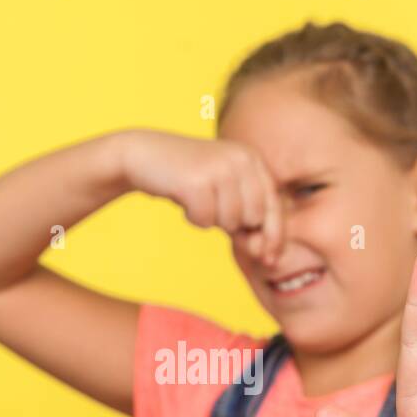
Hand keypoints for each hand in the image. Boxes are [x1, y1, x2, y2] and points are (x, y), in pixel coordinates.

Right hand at [117, 128, 283, 263]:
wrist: (142, 155)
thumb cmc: (187, 179)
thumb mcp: (223, 194)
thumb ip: (246, 219)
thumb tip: (262, 254)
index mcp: (251, 158)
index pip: (273, 205)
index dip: (274, 236)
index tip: (269, 260)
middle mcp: (240, 158)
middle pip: (253, 218)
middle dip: (233, 224)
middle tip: (211, 208)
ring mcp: (219, 167)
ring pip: (230, 221)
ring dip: (211, 219)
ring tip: (196, 199)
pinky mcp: (197, 181)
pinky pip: (205, 221)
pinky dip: (193, 218)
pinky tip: (183, 199)